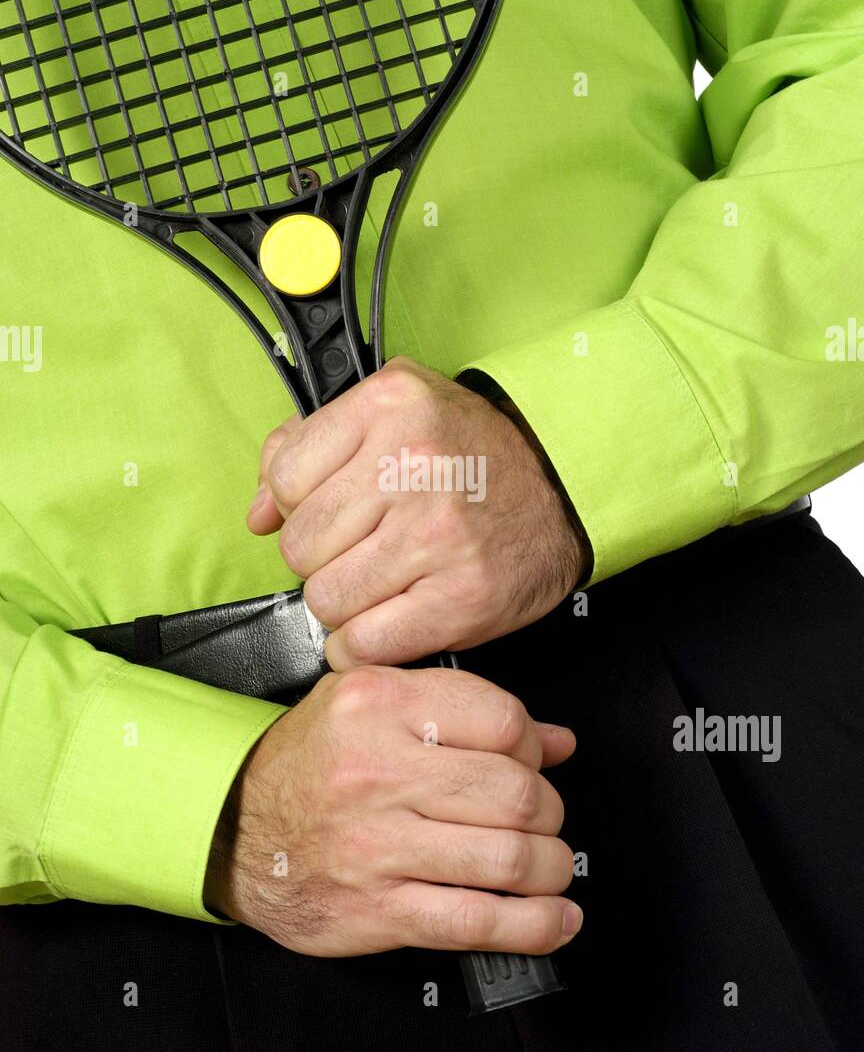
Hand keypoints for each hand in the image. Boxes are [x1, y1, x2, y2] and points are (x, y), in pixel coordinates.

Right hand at [204, 665, 581, 957]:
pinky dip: (530, 927)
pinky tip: (552, 921)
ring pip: (506, 859)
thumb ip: (463, 710)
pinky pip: (473, 921)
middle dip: (548, 813)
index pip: (502, 720)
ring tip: (549, 867)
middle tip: (541, 820)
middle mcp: (377, 773)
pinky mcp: (375, 909)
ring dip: (550, 869)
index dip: (533, 747)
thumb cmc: (308, 764)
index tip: (531, 764)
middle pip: (515, 794)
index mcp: (379, 706)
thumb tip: (554, 740)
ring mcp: (376, 846)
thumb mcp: (371, 705)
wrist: (230, 828)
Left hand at [248, 357, 586, 667]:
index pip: (284, 478)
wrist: (565, 484)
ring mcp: (438, 536)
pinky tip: (380, 622)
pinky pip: (366, 642)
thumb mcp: (392, 411)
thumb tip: (257, 514)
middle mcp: (413, 466)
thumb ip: (309, 446)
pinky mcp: (460, 598)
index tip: (327, 511)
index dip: (296, 505)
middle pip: (301, 546)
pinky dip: (359, 645)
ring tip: (376, 583)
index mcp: (390, 406)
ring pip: (327, 599)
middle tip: (358, 549)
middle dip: (320, 557)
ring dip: (341, 603)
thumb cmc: (472, 450)